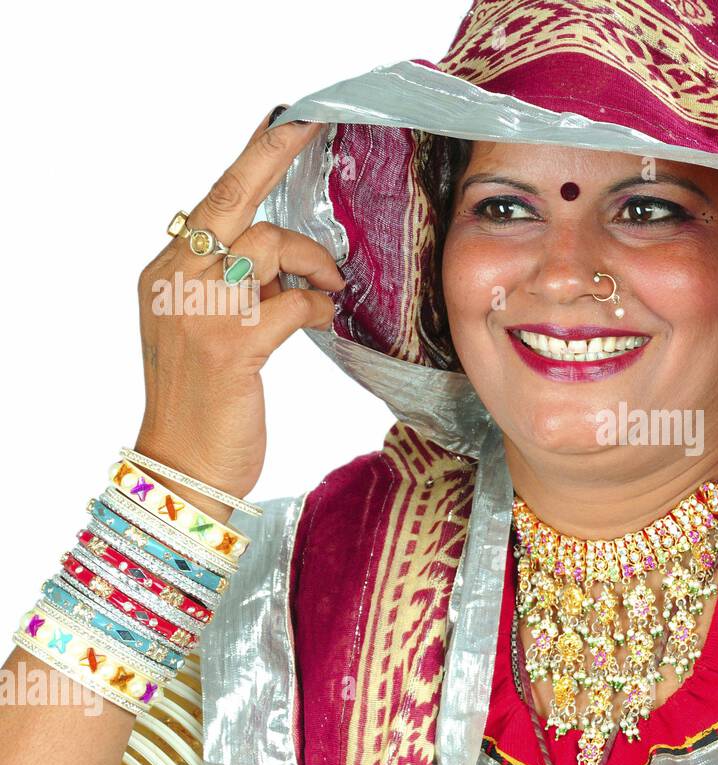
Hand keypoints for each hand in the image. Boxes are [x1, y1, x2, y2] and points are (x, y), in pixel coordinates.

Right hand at [133, 107, 344, 518]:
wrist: (184, 468)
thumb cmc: (204, 402)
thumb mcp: (206, 329)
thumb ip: (235, 287)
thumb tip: (290, 260)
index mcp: (165, 272)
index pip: (212, 201)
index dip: (253, 157)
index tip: (286, 120)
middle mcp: (174, 280)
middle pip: (233, 200)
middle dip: (272, 154)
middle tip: (307, 126)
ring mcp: (200, 311)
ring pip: (270, 245)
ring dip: (314, 263)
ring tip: (329, 289)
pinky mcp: (231, 345)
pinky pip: (294, 303)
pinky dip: (318, 308)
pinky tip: (323, 320)